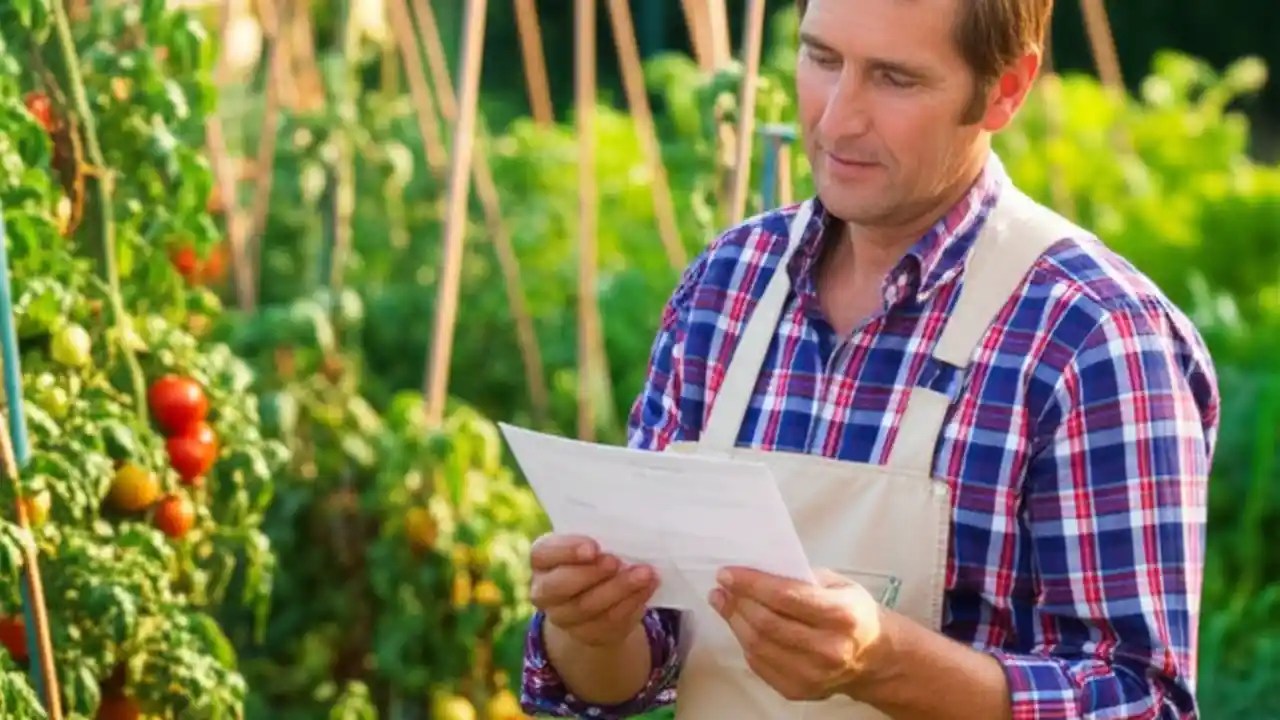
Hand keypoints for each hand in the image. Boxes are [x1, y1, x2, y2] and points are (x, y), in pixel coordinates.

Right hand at [529, 533, 659, 648]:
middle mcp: (544, 591)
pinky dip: (631, 603)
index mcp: (542, 559)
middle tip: (616, 562)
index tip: (593, 548)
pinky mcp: (587, 634)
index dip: (567, 550)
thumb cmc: (594, 556)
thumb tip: (626, 533)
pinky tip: (647, 588)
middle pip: (560, 586)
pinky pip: (609, 621)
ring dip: (620, 589)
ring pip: (588, 607)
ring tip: (645, 573)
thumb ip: (600, 537)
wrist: (597, 595)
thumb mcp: (591, 542)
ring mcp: (563, 617)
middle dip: (591, 573)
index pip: (543, 553)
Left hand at [709, 567, 886, 701]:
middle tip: (721, 586)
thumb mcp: (838, 584)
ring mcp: (813, 675)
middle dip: (738, 602)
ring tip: (722, 602)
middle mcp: (829, 649)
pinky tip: (740, 624)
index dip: (751, 584)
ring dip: (734, 620)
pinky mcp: (798, 690)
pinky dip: (744, 641)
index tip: (727, 573)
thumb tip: (756, 570)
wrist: (873, 658)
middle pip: (768, 623)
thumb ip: (801, 577)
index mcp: (841, 615)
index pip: (786, 597)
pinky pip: (759, 664)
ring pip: (758, 645)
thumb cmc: (853, 613)